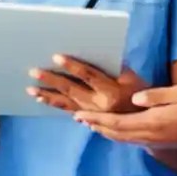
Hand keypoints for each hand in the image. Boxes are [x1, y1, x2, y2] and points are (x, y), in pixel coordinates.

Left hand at [27, 55, 146, 113]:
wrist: (145, 121)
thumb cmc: (140, 93)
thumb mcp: (132, 78)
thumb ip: (115, 66)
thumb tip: (93, 54)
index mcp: (112, 92)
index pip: (89, 76)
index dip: (72, 66)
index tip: (56, 57)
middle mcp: (99, 106)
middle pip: (71, 90)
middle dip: (52, 81)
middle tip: (34, 72)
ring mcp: (92, 114)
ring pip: (66, 103)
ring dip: (47, 95)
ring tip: (31, 89)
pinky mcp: (89, 119)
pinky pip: (68, 110)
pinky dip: (54, 104)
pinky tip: (41, 99)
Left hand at [73, 85, 176, 146]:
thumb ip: (155, 96)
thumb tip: (135, 98)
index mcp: (153, 122)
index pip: (117, 123)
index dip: (97, 119)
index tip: (79, 115)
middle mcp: (151, 135)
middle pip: (117, 133)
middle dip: (96, 126)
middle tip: (78, 119)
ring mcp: (157, 141)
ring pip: (125, 139)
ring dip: (106, 132)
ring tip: (93, 125)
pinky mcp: (162, 142)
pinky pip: (134, 140)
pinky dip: (120, 136)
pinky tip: (118, 131)